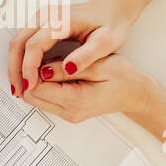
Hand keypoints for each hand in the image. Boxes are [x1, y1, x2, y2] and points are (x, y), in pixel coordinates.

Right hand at [7, 0, 136, 94]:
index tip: (30, 86)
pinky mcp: (41, 23)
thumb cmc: (110, 24)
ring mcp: (41, 18)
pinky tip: (25, 73)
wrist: (110, 8)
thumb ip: (86, 56)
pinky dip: (21, 58)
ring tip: (20, 86)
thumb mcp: (106, 42)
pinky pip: (24, 41)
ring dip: (15, 65)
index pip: (34, 45)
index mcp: (61, 20)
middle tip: (19, 90)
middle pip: (19, 42)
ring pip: (18, 41)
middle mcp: (46, 16)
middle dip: (15, 69)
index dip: (29, 68)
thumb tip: (67, 69)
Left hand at [24, 54, 157, 122]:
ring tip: (47, 60)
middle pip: (32, 96)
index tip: (35, 52)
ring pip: (36, 99)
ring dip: (35, 80)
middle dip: (29, 75)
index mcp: (76, 100)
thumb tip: (42, 69)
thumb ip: (68, 69)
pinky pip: (45, 100)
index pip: (36, 88)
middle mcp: (70, 111)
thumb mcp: (98, 66)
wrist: (136, 94)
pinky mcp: (69, 111)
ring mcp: (69, 114)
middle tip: (37, 54)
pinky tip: (53, 70)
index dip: (30, 69)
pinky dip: (43, 85)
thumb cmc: (123, 78)